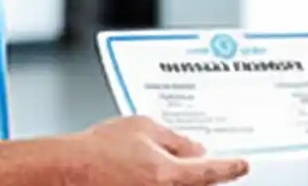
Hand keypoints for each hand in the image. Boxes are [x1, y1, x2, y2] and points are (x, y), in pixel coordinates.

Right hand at [75, 116, 249, 184]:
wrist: (64, 171)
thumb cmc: (96, 150)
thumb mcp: (142, 128)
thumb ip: (174, 139)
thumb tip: (194, 149)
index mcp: (170, 175)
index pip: (212, 172)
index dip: (231, 167)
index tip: (243, 165)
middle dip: (203, 173)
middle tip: (198, 158)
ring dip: (180, 177)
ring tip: (155, 163)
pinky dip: (160, 180)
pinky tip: (144, 171)